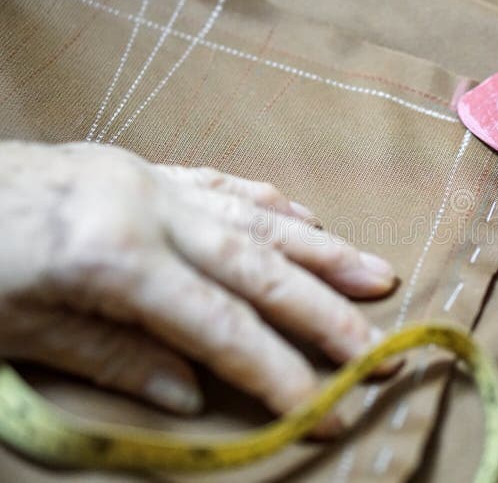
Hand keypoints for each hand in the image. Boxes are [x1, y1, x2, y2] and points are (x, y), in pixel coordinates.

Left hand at [0, 141, 396, 433]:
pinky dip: (271, 205)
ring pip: (256, 218)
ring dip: (323, 250)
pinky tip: (308, 218)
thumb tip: (191, 399)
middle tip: (381, 347)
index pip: (222, 325)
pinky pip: (222, 184)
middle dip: (327, 313)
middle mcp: (148, 208)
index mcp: (114, 255)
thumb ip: (114, 359)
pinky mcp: (142, 168)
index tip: (328, 409)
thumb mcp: (18, 330)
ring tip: (376, 275)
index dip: (281, 372)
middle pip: (260, 267)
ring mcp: (149, 181)